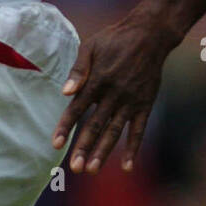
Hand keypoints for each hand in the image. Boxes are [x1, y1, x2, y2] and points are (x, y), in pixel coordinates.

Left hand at [51, 11, 180, 173]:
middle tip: (74, 168)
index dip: (65, 127)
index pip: (77, 108)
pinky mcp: (145, 103)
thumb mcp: (92, 46)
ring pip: (115, 131)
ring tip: (92, 170)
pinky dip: (132, 148)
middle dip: (84, 146)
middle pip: (95, 124)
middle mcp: (113, 93)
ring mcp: (130, 100)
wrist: (150, 34)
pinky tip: (126, 166)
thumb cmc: (115, 39)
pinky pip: (138, 129)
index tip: (55, 144)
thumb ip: (78, 70)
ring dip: (103, 151)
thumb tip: (65, 92)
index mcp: (97, 80)